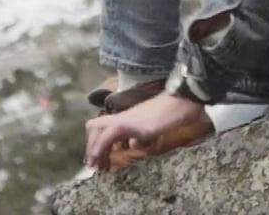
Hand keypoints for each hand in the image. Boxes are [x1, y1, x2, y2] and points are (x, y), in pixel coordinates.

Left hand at [83, 92, 212, 170]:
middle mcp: (121, 116)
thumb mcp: (151, 129)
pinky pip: (107, 135)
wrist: (178, 103)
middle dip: (90, 145)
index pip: (102, 126)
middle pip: (94, 126)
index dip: (96, 141)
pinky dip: (99, 147)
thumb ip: (140, 135)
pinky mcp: (128, 123)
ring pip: (96, 129)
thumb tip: (134, 142)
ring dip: (92, 148)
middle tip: (93, 164)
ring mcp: (123, 118)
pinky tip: (99, 158)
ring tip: (94, 164)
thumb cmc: (169, 114)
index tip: (98, 158)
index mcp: (126, 117)